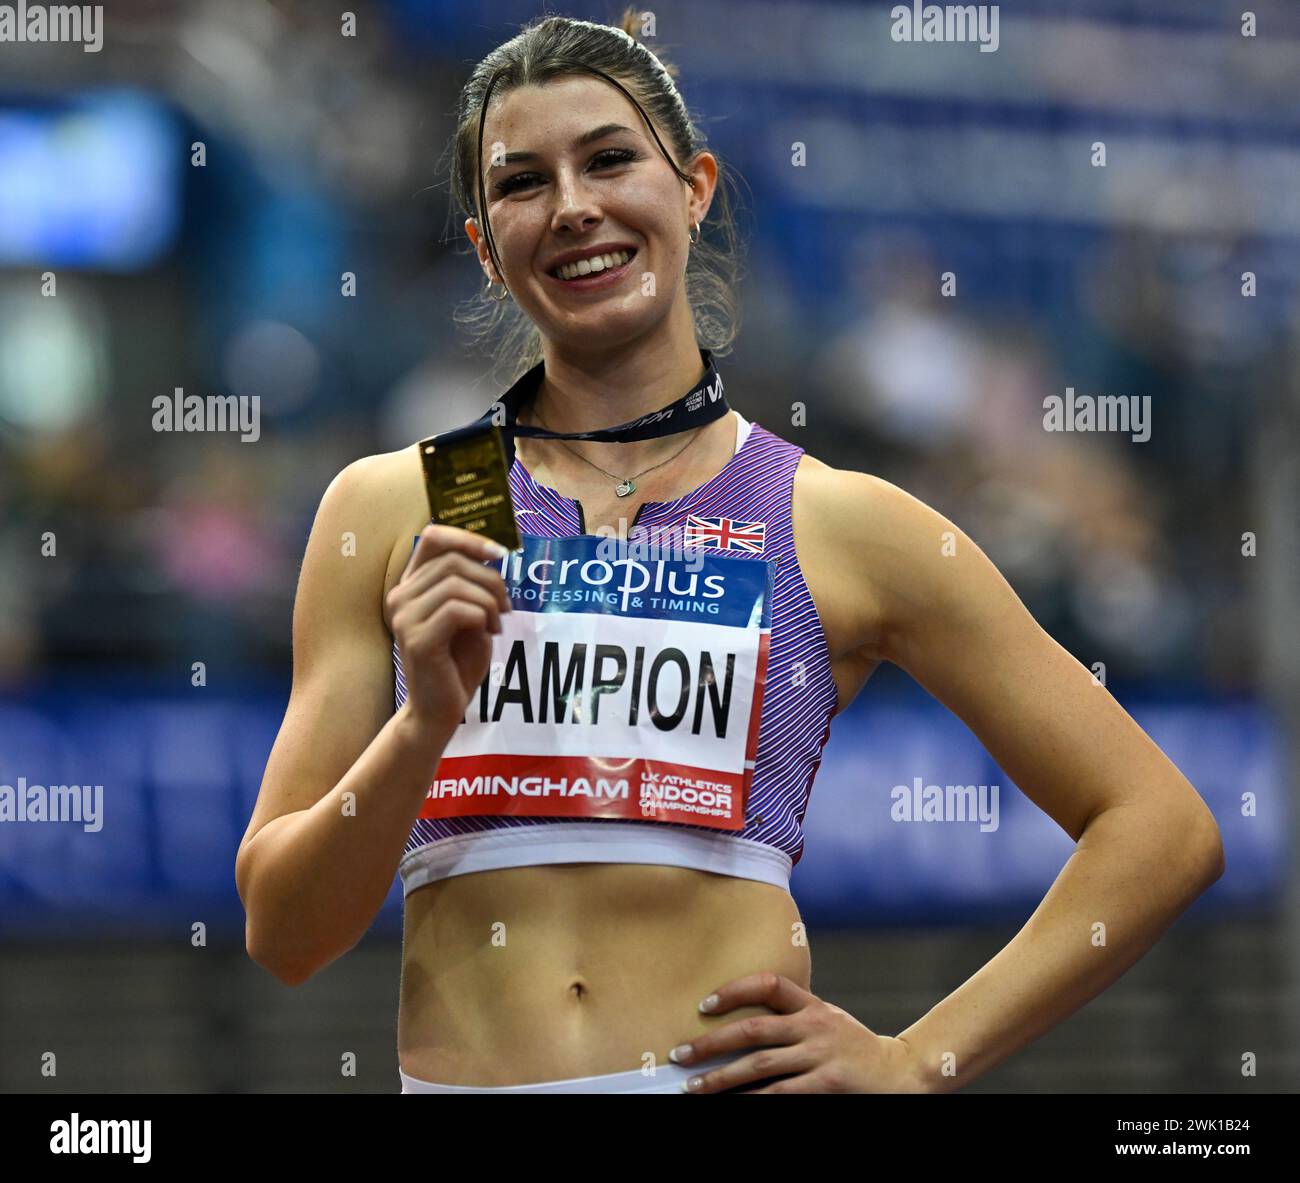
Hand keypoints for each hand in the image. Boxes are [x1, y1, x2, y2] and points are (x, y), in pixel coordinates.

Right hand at [386, 524, 511, 737]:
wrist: (440, 709)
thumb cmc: (457, 661)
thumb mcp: (470, 614)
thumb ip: (472, 584)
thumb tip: (493, 552)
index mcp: (412, 585)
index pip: (434, 537)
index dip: (468, 537)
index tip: (500, 553)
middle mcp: (400, 596)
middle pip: (452, 560)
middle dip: (490, 579)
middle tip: (507, 605)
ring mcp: (404, 618)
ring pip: (456, 585)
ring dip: (489, 601)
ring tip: (498, 622)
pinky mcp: (416, 640)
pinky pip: (458, 611)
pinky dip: (483, 617)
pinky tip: (489, 632)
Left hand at [670, 973, 926, 1093]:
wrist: (904, 1074)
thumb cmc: (856, 1051)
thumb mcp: (829, 1023)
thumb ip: (795, 1020)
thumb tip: (742, 1028)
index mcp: (814, 1006)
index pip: (769, 984)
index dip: (733, 990)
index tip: (703, 1005)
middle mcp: (816, 1026)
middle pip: (753, 1030)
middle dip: (711, 1043)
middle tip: (680, 1054)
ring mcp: (822, 1056)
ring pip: (760, 1066)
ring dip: (722, 1078)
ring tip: (694, 1087)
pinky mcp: (828, 1085)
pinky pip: (782, 1094)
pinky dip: (754, 1100)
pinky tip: (734, 1104)